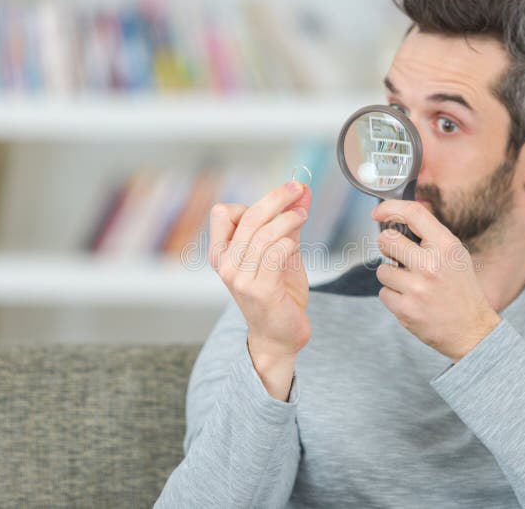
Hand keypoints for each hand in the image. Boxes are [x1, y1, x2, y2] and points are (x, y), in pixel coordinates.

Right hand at [209, 181, 312, 360]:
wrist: (280, 335)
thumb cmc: (278, 293)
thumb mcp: (282, 251)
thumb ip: (289, 222)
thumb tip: (303, 191)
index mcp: (221, 253)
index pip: (223, 213)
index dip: (251, 203)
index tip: (280, 199)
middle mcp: (225, 265)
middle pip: (248, 216)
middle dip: (276, 197)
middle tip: (298, 188)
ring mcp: (240, 278)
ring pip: (264, 233)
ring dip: (288, 219)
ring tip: (303, 215)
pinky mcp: (259, 290)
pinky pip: (275, 253)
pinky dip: (288, 242)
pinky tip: (294, 245)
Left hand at [372, 200, 500, 362]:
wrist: (472, 330)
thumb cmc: (461, 289)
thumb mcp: (455, 255)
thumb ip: (431, 236)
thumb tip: (398, 216)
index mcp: (446, 247)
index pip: (413, 213)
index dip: (390, 208)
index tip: (378, 213)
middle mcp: (431, 265)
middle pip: (386, 240)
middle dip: (388, 246)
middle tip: (399, 257)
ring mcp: (417, 289)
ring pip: (382, 270)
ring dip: (392, 276)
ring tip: (411, 284)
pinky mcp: (406, 310)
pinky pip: (383, 293)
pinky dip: (393, 296)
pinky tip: (411, 300)